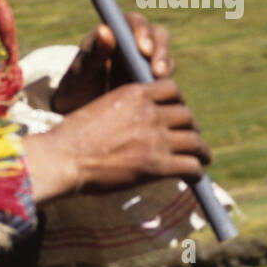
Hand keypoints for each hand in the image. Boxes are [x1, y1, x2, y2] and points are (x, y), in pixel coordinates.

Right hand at [22, 79, 210, 202]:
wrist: (63, 158)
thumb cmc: (75, 136)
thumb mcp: (103, 106)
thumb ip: (127, 109)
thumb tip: (141, 121)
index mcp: (135, 93)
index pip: (173, 89)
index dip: (179, 102)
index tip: (179, 114)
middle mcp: (149, 112)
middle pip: (187, 115)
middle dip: (191, 128)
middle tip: (191, 139)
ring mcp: (155, 139)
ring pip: (194, 141)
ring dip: (201, 151)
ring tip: (203, 158)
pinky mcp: (157, 165)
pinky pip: (191, 166)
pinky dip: (196, 172)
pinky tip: (194, 177)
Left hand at [50, 12, 173, 114]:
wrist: (79, 113)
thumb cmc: (76, 88)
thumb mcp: (81, 73)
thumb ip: (94, 53)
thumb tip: (104, 29)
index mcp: (115, 33)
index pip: (134, 22)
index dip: (143, 31)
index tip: (143, 49)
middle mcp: (134, 44)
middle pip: (157, 36)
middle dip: (160, 50)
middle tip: (157, 70)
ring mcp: (145, 62)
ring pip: (165, 56)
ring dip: (165, 66)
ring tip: (158, 80)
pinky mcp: (153, 81)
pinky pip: (166, 79)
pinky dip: (166, 85)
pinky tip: (159, 95)